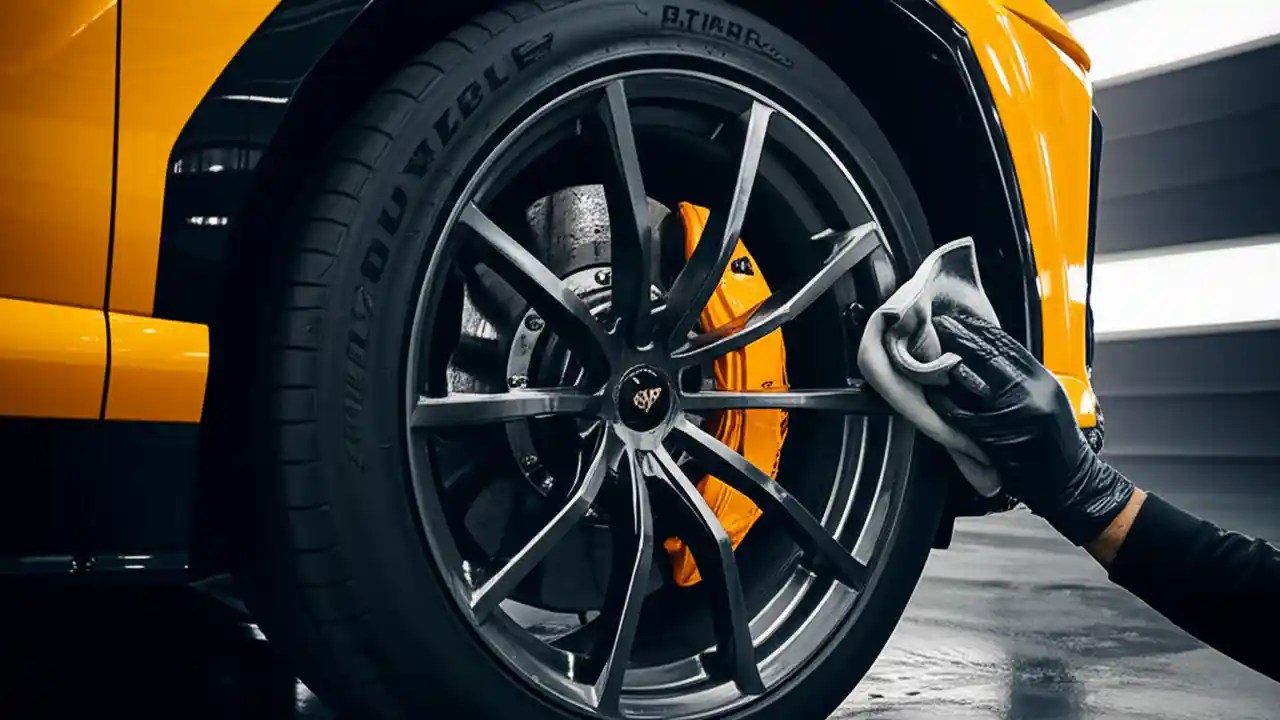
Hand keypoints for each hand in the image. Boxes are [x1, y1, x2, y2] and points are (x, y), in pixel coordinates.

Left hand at [925, 312, 1133, 545]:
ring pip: (974, 383)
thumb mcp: (1048, 400)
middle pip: (990, 357)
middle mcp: (1033, 393)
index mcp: (1044, 380)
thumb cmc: (1056, 446)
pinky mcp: (1001, 438)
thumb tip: (987, 355)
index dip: (981, 329)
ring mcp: (1016, 415)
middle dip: (962, 339)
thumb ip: (1022, 378)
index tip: (960, 318)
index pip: (1009, 345)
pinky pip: (965, 417)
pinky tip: (933, 395)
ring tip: (928, 353)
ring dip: (948, 368)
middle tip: (939, 324)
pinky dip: (947, 406)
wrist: (1073, 484)